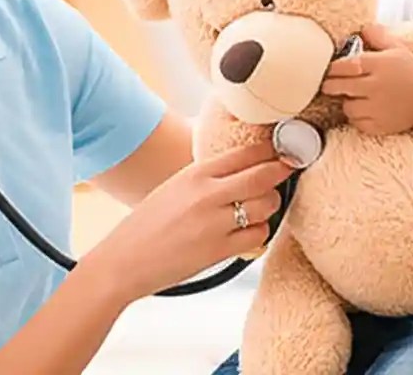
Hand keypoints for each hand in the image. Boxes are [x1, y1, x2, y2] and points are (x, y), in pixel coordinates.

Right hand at [82, 140, 292, 303]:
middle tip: (289, 171)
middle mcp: (206, 194)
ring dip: (271, 205)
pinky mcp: (219, 250)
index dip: (270, 151)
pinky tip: (250, 232)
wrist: (123, 261)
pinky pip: (258, 235)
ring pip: (266, 205)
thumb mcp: (174, 188)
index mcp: (194, 174)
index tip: (282, 151)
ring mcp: (214, 223)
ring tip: (263, 207)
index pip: (244, 153)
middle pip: (263, 175)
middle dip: (282, 172)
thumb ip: (206, 178)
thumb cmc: (146, 226)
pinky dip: (260, 232)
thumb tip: (241, 169)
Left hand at [320, 23, 412, 135]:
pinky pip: (357, 123)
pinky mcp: (380, 125)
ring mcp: (378, 108)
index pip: (345, 65)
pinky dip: (357, 118)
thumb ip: (379, 37)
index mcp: (379, 64)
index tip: (329, 69)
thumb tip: (363, 27)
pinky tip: (365, 109)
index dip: (333, 67)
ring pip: (347, 107)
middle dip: (330, 84)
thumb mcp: (398, 49)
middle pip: (338, 86)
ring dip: (347, 102)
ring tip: (354, 96)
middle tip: (330, 83)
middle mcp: (376, 86)